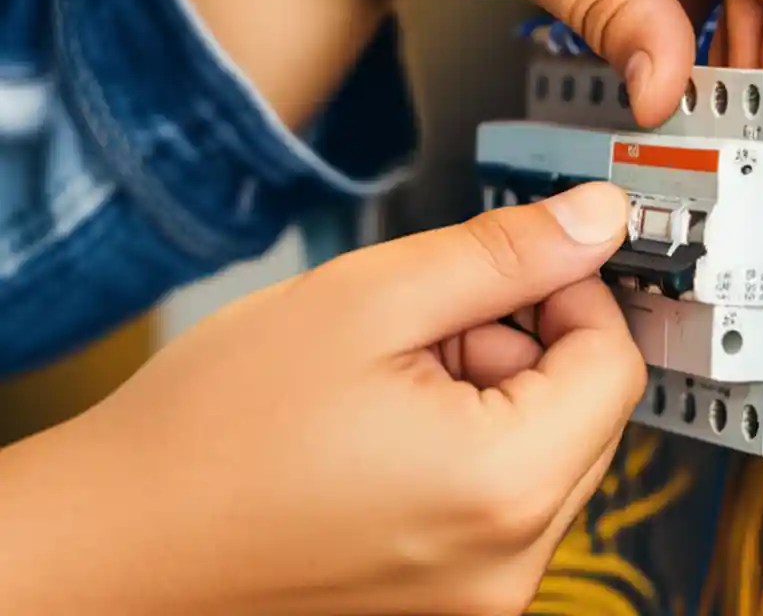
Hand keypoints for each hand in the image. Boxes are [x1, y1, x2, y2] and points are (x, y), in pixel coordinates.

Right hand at [0, 183, 644, 614]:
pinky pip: (499, 502)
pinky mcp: (448, 602)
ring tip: (388, 379)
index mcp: (504, 488)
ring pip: (543, 454)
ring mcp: (479, 593)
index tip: (530, 260)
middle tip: (430, 322)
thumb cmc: (211, 435)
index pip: (614, 365)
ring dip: (491, 396)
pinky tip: (383, 428)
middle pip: (584, 413)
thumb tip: (595, 218)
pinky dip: (466, 448)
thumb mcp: (371, 301)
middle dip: (524, 346)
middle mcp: (507, 561)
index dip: (578, 292)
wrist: (114, 543)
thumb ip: (505, 254)